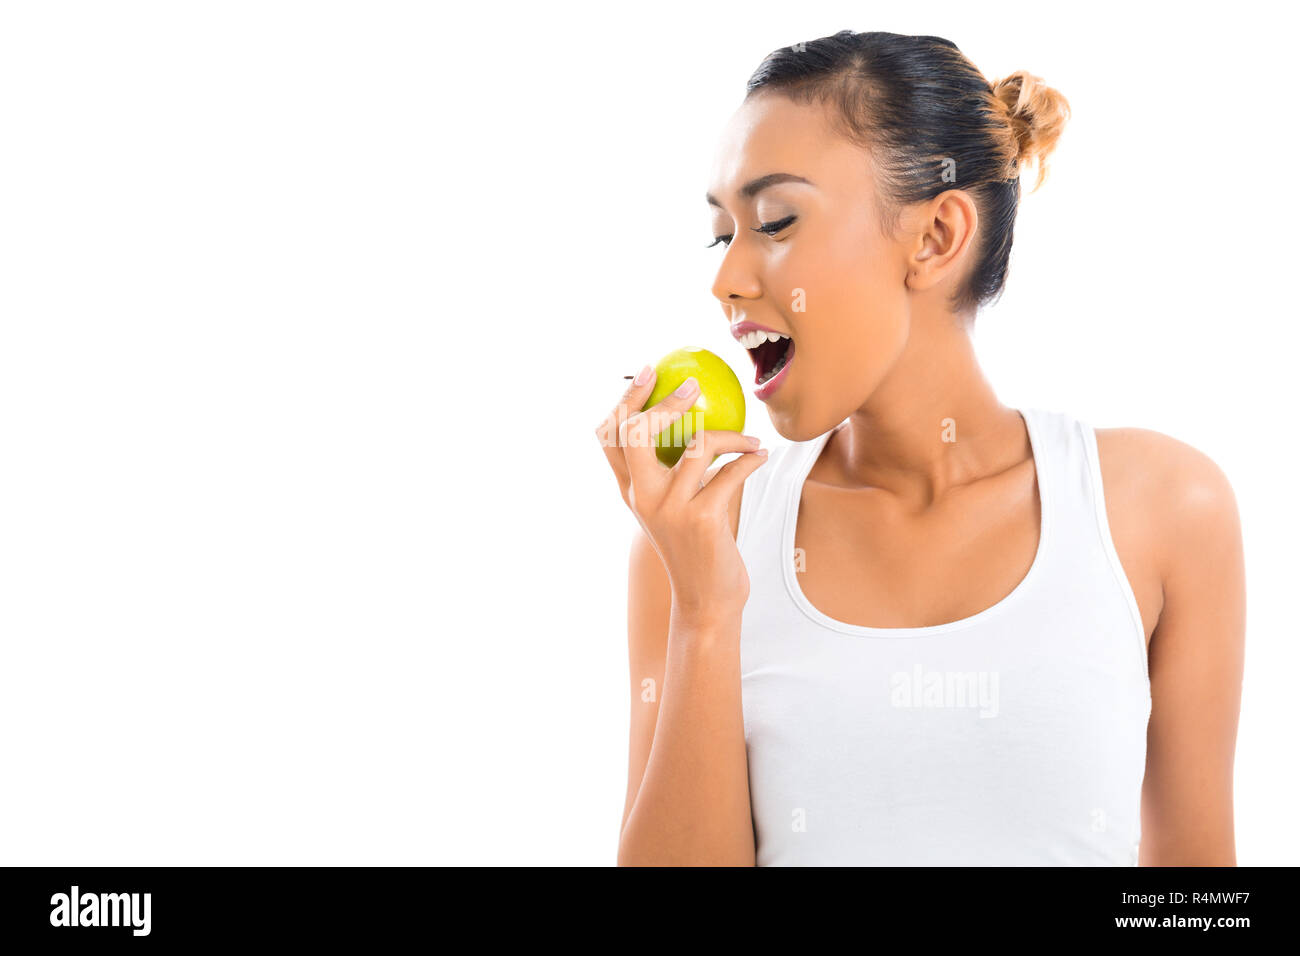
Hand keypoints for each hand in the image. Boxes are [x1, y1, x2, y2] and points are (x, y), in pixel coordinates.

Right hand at [596, 365, 768, 619]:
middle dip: (665, 402)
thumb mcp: (670, 510)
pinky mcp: (702, 519)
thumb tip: (694, 422)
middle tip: (694, 387)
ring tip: (751, 440)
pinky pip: (731, 473)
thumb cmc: (693, 547)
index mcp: (630, 491)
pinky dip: (750, 460)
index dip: (624, 401)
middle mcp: (643, 497)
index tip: (647, 373)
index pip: (610, 437)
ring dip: (733, 436)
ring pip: (698, 446)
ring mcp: (671, 508)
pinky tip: (760, 457)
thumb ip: (670, 474)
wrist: (706, 600)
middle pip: (637, 433)